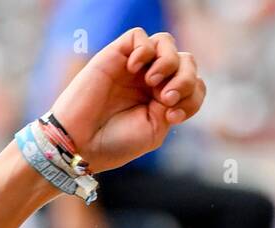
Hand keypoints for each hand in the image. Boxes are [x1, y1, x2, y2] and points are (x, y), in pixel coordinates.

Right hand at [49, 29, 204, 173]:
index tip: (173, 117)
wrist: (80, 144)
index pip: (194, 84)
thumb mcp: (154, 130)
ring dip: (169, 62)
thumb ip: (173, 105)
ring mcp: (133, 68)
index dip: (192, 96)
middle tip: (166, 99)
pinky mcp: (114, 56)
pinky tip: (134, 69)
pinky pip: (139, 36)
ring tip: (152, 81)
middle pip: (186, 61)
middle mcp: (150, 81)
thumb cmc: (113, 143)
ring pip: (166, 43)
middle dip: (185, 79)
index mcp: (161, 100)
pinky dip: (144, 50)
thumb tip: (176, 82)